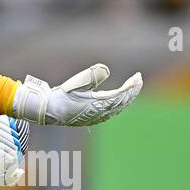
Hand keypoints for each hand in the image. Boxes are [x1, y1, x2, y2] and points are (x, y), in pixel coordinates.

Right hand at [11, 63, 142, 125]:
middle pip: (123, 101)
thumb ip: (93, 75)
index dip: (132, 86)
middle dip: (133, 90)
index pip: (122, 94)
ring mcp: (98, 118)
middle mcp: (101, 113)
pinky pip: (112, 112)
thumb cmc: (63, 95)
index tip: (138, 77)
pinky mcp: (93, 119)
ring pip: (119, 107)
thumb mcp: (77, 82)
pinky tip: (120, 101)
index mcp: (99, 104)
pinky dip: (119, 104)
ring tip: (133, 87)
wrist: (50, 111)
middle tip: (138, 79)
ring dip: (127, 97)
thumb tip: (106, 70)